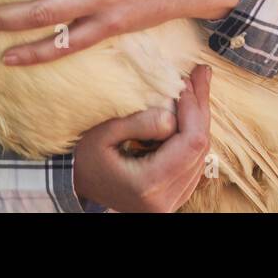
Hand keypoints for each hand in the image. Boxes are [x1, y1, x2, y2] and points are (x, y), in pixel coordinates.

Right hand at [73, 64, 212, 212]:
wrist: (76, 183)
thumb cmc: (85, 156)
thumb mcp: (103, 133)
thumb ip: (138, 123)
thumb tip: (172, 114)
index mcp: (149, 185)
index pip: (190, 143)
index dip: (194, 108)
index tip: (186, 81)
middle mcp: (165, 200)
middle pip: (200, 148)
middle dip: (200, 108)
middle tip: (201, 74)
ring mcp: (172, 203)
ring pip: (201, 155)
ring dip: (199, 120)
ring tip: (196, 88)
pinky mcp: (173, 198)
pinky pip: (194, 163)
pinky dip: (193, 135)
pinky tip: (189, 112)